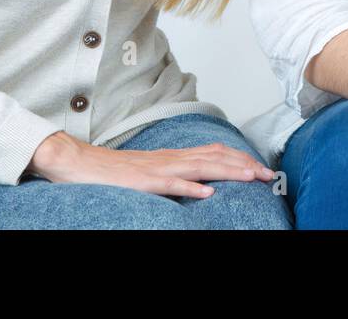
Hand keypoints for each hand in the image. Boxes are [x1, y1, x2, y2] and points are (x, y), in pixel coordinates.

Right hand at [27, 130, 275, 198]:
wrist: (80, 164)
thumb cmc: (114, 171)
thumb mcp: (151, 171)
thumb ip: (175, 173)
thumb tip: (202, 184)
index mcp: (173, 155)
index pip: (215, 152)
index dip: (240, 158)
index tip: (261, 167)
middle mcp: (170, 157)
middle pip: (215, 157)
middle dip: (244, 165)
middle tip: (267, 174)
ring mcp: (157, 168)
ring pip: (199, 167)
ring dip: (227, 172)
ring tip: (250, 178)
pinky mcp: (142, 181)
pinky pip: (169, 184)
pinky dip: (189, 188)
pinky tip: (206, 194)